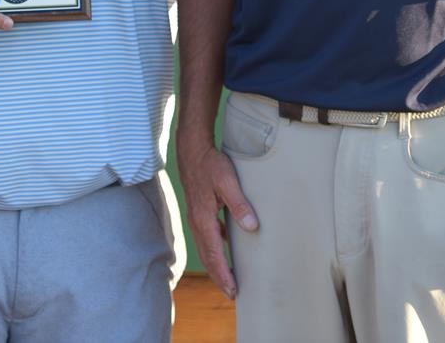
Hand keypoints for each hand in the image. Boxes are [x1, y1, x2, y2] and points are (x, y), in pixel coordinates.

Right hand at [176, 139, 257, 298]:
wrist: (192, 150)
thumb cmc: (210, 164)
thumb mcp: (228, 182)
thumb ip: (240, 204)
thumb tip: (252, 226)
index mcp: (204, 219)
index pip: (215, 254)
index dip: (224, 274)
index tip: (232, 290)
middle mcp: (197, 222)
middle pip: (208, 257)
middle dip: (219, 276)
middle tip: (231, 293)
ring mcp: (196, 217)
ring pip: (206, 248)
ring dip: (216, 265)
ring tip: (228, 277)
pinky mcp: (199, 211)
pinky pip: (207, 236)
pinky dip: (214, 248)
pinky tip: (224, 246)